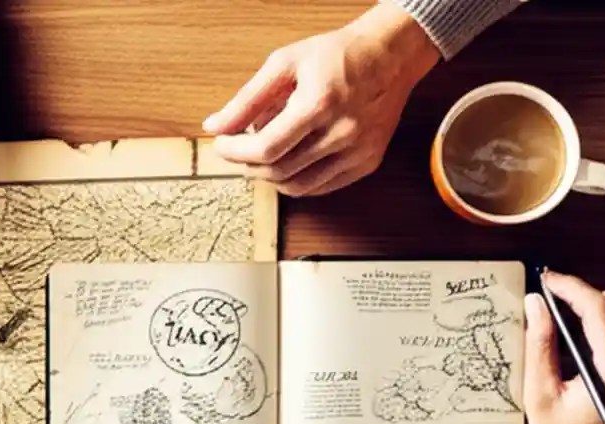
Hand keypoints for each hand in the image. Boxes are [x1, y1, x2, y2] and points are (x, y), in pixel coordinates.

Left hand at [203, 3, 438, 196]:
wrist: (389, 56)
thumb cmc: (336, 55)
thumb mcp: (285, 64)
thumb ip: (247, 99)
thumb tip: (215, 126)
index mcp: (319, 103)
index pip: (266, 148)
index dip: (235, 152)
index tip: (222, 145)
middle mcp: (342, 132)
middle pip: (279, 171)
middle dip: (249, 164)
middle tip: (239, 149)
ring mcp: (358, 152)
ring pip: (298, 186)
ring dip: (271, 177)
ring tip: (264, 154)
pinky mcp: (368, 163)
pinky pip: (321, 187)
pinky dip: (297, 181)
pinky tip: (290, 160)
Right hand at [524, 272, 604, 423]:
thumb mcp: (541, 398)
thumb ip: (539, 345)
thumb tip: (536, 306)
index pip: (599, 310)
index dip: (570, 288)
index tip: (547, 280)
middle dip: (581, 300)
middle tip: (547, 302)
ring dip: (593, 318)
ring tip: (557, 327)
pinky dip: (604, 338)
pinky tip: (576, 351)